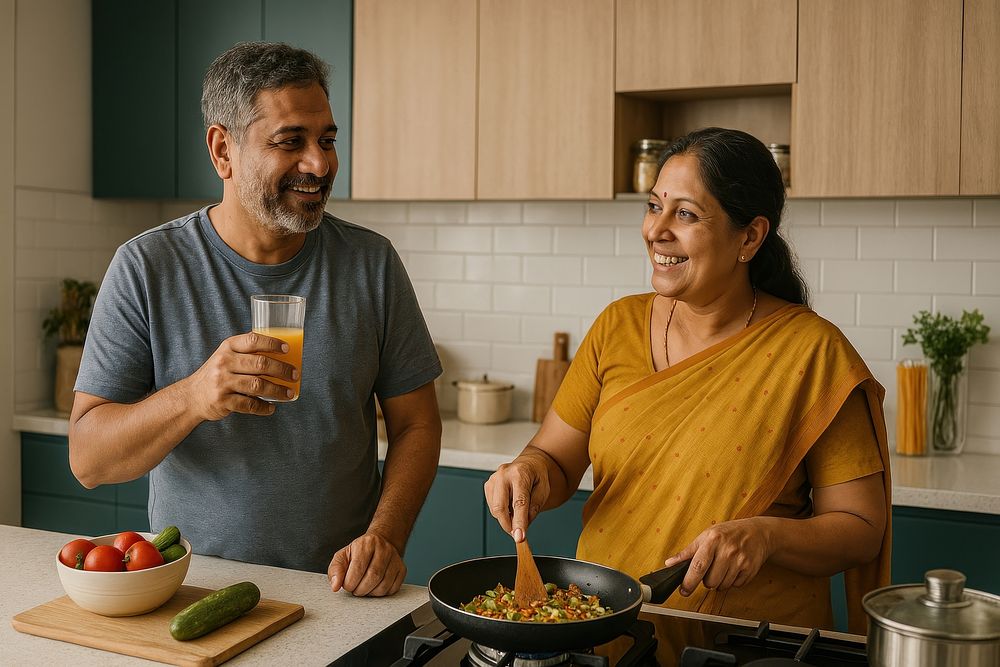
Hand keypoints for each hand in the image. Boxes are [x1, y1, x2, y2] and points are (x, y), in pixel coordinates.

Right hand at [183, 332, 298, 420]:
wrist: (191, 396)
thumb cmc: (217, 374)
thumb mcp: (226, 356)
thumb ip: (247, 353)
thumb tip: (283, 354)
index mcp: (228, 347)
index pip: (253, 340)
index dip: (273, 343)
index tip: (287, 349)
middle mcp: (224, 363)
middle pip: (260, 364)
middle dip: (282, 370)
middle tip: (295, 375)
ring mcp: (222, 382)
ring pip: (258, 385)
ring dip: (277, 390)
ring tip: (288, 393)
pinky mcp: (222, 401)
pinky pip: (249, 405)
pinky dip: (263, 407)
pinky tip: (271, 407)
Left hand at [328, 531, 405, 596]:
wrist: (378, 544)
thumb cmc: (358, 553)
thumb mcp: (342, 556)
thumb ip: (335, 570)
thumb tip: (335, 586)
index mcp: (366, 543)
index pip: (358, 569)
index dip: (350, 583)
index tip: (347, 585)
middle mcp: (383, 549)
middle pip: (373, 577)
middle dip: (360, 590)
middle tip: (355, 589)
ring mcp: (395, 559)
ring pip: (384, 585)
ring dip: (370, 593)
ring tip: (364, 588)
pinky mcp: (402, 569)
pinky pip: (393, 589)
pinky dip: (381, 593)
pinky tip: (375, 587)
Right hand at [484, 456, 549, 541]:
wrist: (529, 463)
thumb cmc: (537, 476)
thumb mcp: (544, 491)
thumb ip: (533, 509)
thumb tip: (522, 527)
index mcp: (520, 474)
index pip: (518, 503)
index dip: (519, 522)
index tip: (519, 537)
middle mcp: (503, 474)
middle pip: (500, 507)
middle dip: (508, 525)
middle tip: (517, 533)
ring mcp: (493, 479)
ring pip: (495, 509)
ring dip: (506, 518)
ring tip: (518, 512)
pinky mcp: (488, 485)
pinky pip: (492, 506)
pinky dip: (501, 512)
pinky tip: (510, 506)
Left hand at [664, 517, 772, 594]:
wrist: (758, 532)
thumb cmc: (728, 533)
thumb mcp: (706, 536)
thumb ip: (687, 552)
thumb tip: (670, 563)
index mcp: (713, 540)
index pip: (698, 566)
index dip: (689, 581)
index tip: (683, 590)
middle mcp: (727, 550)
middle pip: (710, 581)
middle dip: (707, 580)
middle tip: (711, 568)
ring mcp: (740, 560)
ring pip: (721, 586)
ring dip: (719, 581)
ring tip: (723, 566)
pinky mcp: (750, 570)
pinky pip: (735, 586)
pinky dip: (732, 581)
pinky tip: (734, 568)